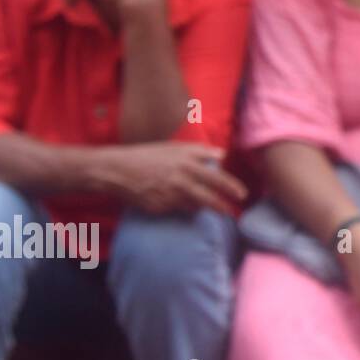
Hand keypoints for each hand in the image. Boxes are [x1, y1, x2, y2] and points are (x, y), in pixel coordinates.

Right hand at [99, 142, 247, 216]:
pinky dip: (181, 207)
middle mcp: (180, 180)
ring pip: (194, 206)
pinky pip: (177, 210)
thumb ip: (200, 151)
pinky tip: (177, 201)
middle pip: (208, 198)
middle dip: (223, 206)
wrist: (117, 170)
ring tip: (205, 206)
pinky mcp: (159, 207)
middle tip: (232, 211)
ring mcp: (169, 196)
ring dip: (202, 207)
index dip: (232, 187)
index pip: (216, 178)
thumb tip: (222, 154)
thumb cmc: (148, 156)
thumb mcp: (175, 148)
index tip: (242, 195)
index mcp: (187, 164)